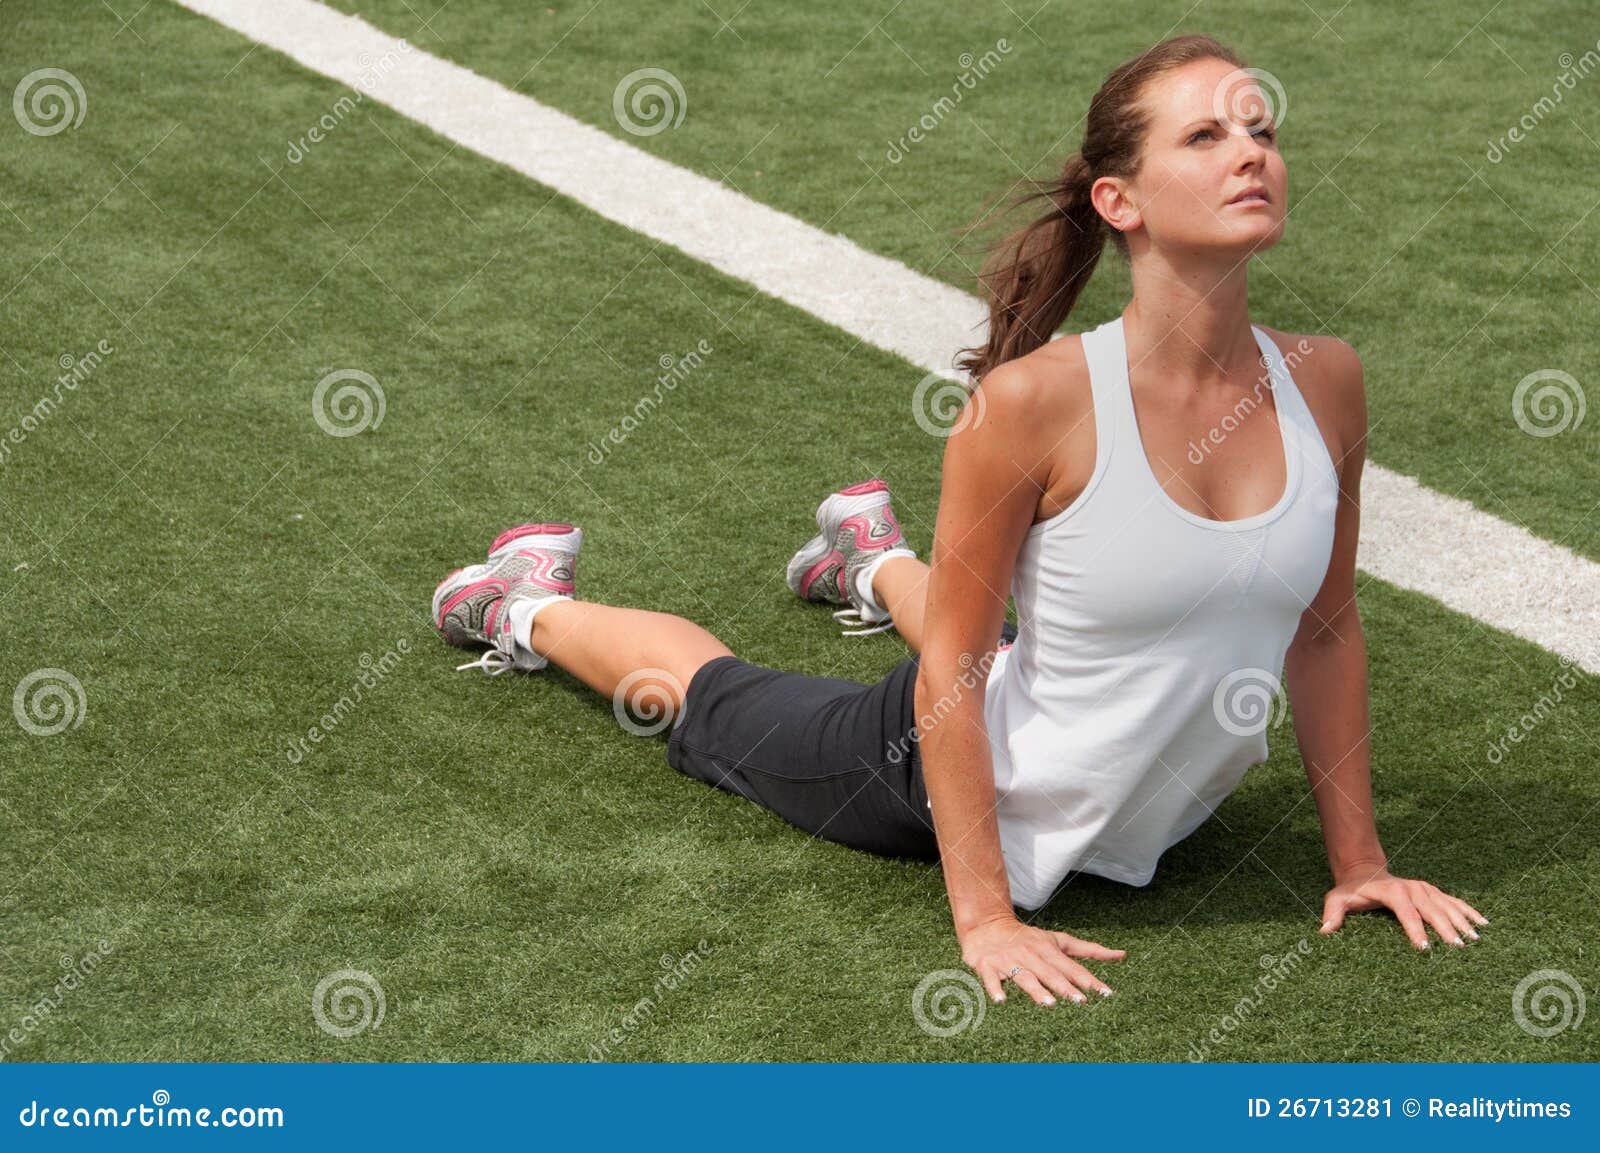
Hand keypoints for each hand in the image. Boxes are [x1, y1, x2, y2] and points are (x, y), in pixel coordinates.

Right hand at [958, 914, 1125, 1005]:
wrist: (986, 925)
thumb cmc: (1028, 938)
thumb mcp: (1058, 940)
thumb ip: (1089, 950)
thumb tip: (1123, 955)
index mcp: (1048, 949)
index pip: (1071, 967)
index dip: (1088, 980)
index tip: (1105, 993)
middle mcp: (1030, 954)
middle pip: (1050, 973)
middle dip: (1065, 986)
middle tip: (1080, 1001)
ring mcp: (1008, 960)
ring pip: (1024, 977)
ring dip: (1036, 989)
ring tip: (1049, 1003)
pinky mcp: (987, 965)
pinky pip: (991, 978)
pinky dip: (995, 988)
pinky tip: (1001, 1000)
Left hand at [1320, 863, 1488, 949]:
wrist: (1364, 872)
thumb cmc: (1351, 891)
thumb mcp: (1337, 898)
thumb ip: (1332, 913)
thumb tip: (1324, 931)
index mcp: (1391, 891)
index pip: (1405, 911)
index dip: (1414, 929)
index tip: (1424, 948)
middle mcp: (1412, 887)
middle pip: (1431, 909)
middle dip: (1445, 928)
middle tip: (1458, 948)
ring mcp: (1425, 888)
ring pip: (1447, 905)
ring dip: (1462, 920)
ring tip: (1475, 939)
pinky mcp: (1433, 891)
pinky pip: (1454, 901)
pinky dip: (1469, 911)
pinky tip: (1484, 923)